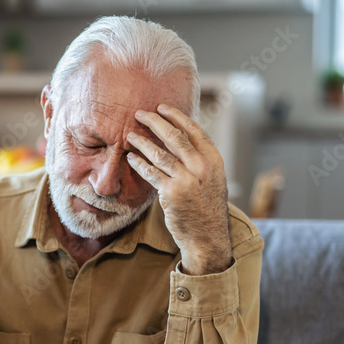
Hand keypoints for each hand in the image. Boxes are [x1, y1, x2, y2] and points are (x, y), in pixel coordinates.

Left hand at [126, 104, 231, 274]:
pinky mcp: (171, 194)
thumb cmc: (208, 207)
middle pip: (174, 137)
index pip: (194, 130)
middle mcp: (202, 167)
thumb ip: (200, 160)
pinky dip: (139, 164)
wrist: (208, 236)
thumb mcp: (213, 179)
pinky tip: (131, 158)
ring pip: (159, 154)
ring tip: (129, 135)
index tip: (162, 107)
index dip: (176, 116)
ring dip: (142, 142)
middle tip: (139, 114)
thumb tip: (181, 140)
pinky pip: (151, 173)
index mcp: (214, 160)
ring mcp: (187, 180)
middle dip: (154, 122)